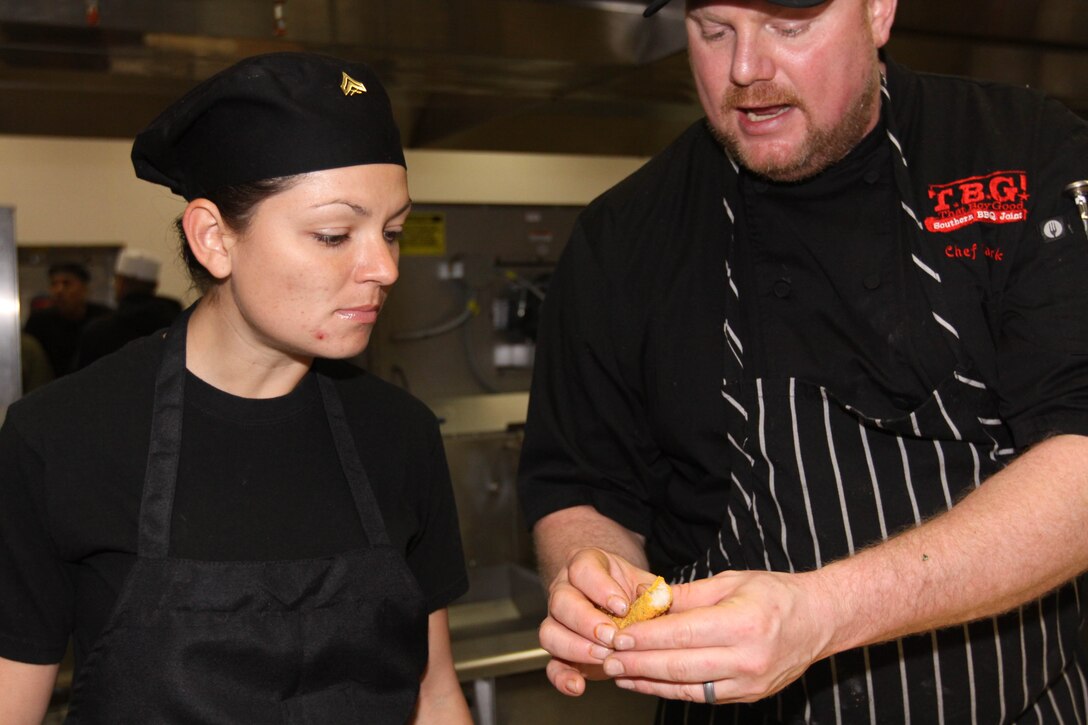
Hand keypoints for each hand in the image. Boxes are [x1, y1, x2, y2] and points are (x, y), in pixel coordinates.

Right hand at [538, 547, 660, 695]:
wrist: (616, 603)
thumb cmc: (629, 591)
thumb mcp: (643, 583)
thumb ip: (652, 591)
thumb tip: (656, 600)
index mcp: (584, 566)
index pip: (582, 570)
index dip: (600, 588)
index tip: (622, 606)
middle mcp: (564, 590)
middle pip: (561, 601)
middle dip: (587, 622)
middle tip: (611, 637)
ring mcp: (557, 621)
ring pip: (550, 632)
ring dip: (576, 648)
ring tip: (604, 657)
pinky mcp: (560, 651)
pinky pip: (551, 665)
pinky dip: (561, 678)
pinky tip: (578, 686)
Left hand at [599, 569, 835, 703]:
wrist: (820, 621)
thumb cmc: (775, 595)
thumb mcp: (730, 582)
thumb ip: (686, 596)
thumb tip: (645, 601)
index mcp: (743, 623)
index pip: (683, 633)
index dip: (647, 637)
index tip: (618, 635)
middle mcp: (748, 658)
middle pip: (681, 665)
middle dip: (639, 663)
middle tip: (608, 659)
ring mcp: (749, 682)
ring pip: (687, 686)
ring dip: (648, 682)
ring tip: (619, 673)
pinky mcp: (748, 695)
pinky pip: (700, 695)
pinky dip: (670, 689)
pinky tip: (647, 682)